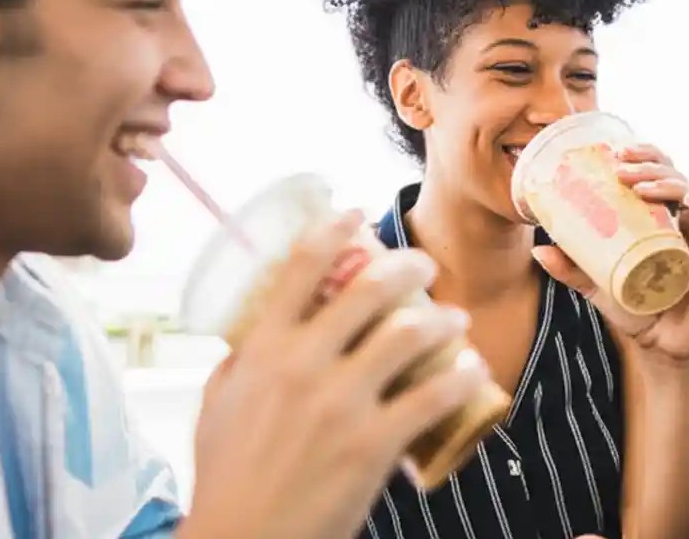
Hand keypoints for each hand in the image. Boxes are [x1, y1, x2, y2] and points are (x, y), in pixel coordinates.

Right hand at [180, 210, 487, 538]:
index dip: (334, 228)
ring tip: (456, 320)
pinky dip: (461, 375)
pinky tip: (472, 369)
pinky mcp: (375, 444)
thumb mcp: (217, 406)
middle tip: (426, 267)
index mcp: (262, 350)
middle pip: (370, 289)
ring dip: (444, 319)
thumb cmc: (226, 477)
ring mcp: (341, 404)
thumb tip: (258, 333)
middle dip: (409, 266)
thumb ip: (241, 364)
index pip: (301, 267)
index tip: (357, 212)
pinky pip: (434, 395)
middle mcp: (302, 366)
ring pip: (410, 334)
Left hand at [533, 143, 688, 366]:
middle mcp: (680, 221)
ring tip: (642, 186)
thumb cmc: (632, 308)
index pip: (655, 173)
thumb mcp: (596, 285)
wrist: (657, 346)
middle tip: (622, 167)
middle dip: (650, 164)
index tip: (616, 151)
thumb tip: (537, 248)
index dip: (642, 155)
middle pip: (674, 176)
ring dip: (670, 183)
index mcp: (656, 217)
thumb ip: (570, 269)